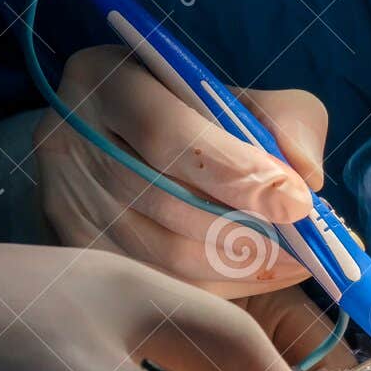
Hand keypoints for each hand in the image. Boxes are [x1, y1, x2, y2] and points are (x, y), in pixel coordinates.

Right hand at [35, 45, 327, 296]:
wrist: (127, 140)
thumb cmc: (194, 114)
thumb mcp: (243, 97)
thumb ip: (285, 122)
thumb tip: (305, 181)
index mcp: (109, 82)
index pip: (169, 133)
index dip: (238, 172)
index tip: (298, 202)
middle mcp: (69, 140)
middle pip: (165, 201)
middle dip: (247, 231)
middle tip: (307, 249)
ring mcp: (63, 202)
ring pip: (160, 255)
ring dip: (239, 268)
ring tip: (294, 264)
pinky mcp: (75, 252)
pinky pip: (155, 286)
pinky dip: (216, 289)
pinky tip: (256, 278)